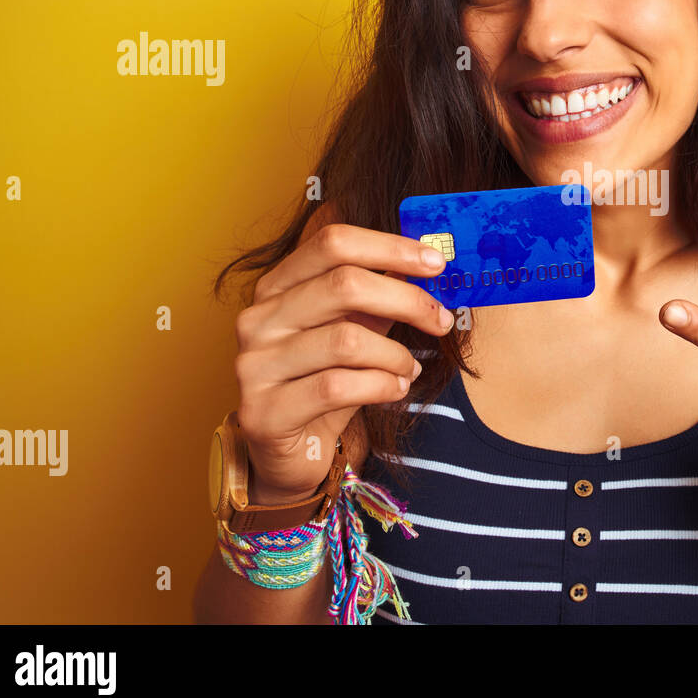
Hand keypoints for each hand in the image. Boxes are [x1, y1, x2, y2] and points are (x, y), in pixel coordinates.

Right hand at [232, 217, 455, 504]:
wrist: (290, 453)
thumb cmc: (326, 382)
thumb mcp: (355, 331)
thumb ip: (378, 299)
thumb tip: (429, 263)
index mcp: (277, 287)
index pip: (333, 243)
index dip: (390, 248)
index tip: (438, 263)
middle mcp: (258, 319)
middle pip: (344, 284)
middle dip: (407, 300)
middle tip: (442, 320)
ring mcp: (254, 365)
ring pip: (347, 340)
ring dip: (395, 355)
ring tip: (408, 369)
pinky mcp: (263, 412)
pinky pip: (338, 387)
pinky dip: (381, 386)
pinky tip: (394, 390)